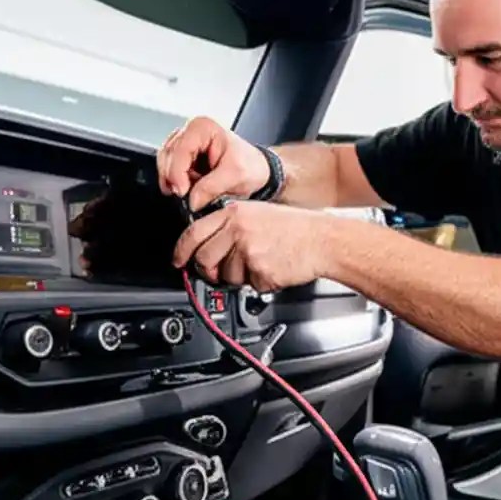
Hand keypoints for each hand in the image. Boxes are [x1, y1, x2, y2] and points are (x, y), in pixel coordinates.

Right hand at [158, 116, 271, 211]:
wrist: (258, 170)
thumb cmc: (251, 166)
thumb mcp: (235, 176)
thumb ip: (211, 188)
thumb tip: (191, 200)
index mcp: (203, 128)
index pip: (180, 150)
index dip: (177, 173)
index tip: (182, 192)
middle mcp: (191, 131)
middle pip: (168, 155)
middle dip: (173, 178)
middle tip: (185, 195)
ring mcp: (185, 142)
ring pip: (165, 162)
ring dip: (173, 180)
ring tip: (190, 191)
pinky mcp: (184, 155)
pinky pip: (170, 168)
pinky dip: (176, 181)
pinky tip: (188, 187)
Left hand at [173, 201, 331, 291]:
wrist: (322, 240)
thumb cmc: (296, 228)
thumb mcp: (257, 213)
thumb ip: (230, 226)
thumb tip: (208, 246)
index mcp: (234, 213)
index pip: (194, 233)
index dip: (181, 251)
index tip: (178, 261)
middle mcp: (237, 231)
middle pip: (204, 260)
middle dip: (209, 271)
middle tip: (219, 272)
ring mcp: (248, 252)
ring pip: (226, 276)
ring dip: (238, 277)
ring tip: (259, 264)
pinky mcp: (260, 271)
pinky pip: (248, 285)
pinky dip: (258, 282)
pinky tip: (272, 268)